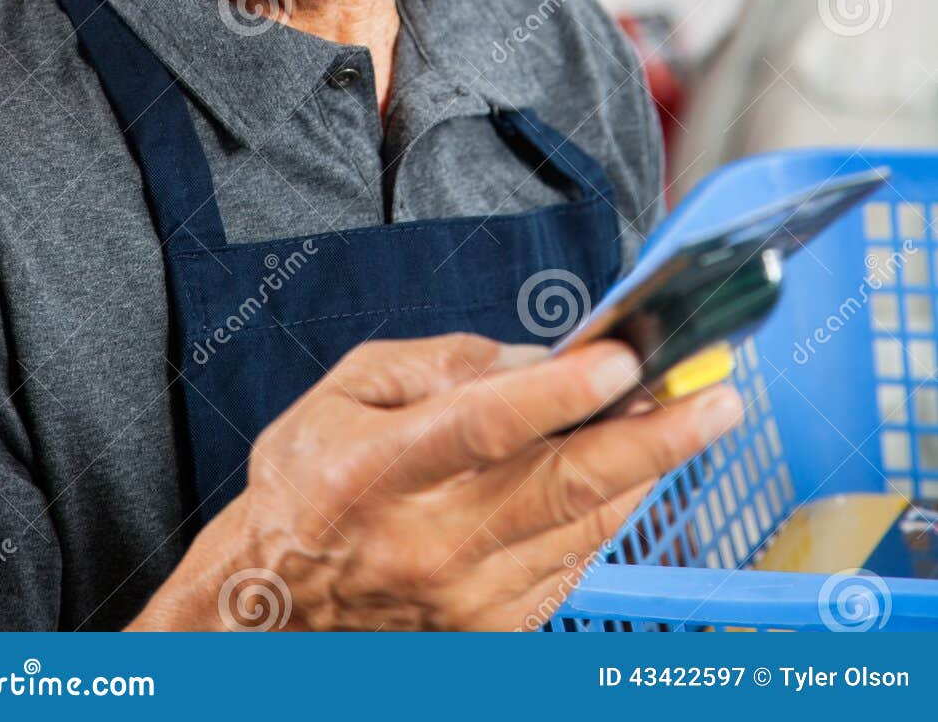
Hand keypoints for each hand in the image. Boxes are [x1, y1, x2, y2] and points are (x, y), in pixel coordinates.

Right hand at [128, 331, 740, 631]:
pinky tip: (635, 472)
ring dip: (649, 470)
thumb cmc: (307, 485)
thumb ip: (438, 364)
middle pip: (561, 488)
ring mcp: (467, 597)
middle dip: (653, 440)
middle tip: (716, 399)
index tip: (621, 358)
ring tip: (696, 415)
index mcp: (380, 469)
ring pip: (584, 528)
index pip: (482, 426)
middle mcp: (430, 540)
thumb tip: (534, 357)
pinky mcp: (493, 631)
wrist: (272, 610)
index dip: (558, 392)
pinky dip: (612, 515)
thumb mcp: (344, 392)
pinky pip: (575, 566)